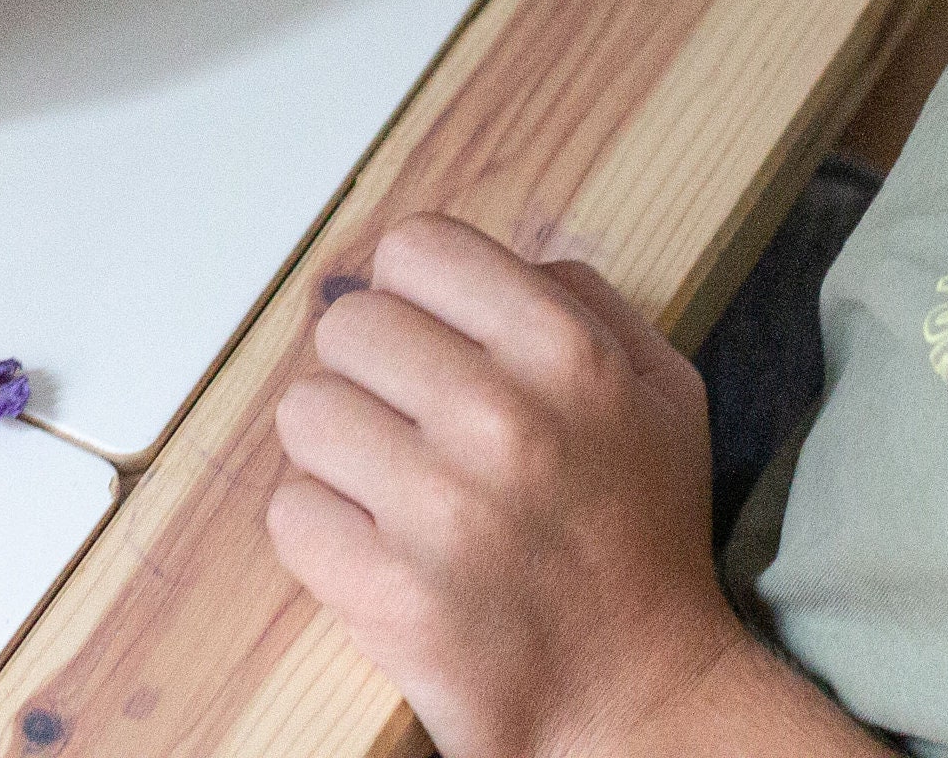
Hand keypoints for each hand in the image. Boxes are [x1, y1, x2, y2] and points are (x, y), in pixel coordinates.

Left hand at [267, 215, 753, 757]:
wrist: (639, 698)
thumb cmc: (636, 536)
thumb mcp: (657, 390)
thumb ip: (576, 296)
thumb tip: (465, 263)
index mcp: (570, 356)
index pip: (414, 249)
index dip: (411, 294)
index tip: (431, 343)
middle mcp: (507, 423)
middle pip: (345, 326)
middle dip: (371, 375)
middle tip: (417, 431)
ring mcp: (445, 513)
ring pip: (304, 413)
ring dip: (340, 454)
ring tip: (400, 493)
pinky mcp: (392, 595)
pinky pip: (290, 510)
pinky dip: (323, 534)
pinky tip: (383, 552)